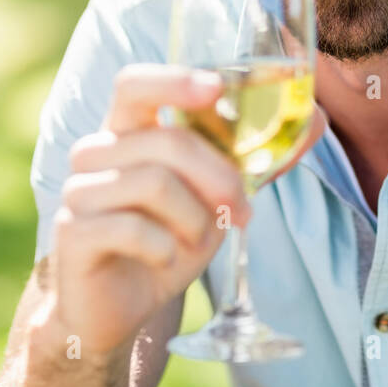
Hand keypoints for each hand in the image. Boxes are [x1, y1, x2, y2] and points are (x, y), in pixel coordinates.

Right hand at [46, 65, 323, 354]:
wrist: (121, 306)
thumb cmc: (169, 237)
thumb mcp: (219, 197)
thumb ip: (257, 157)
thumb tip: (315, 117)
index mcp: (129, 130)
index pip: (135, 83)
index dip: (174, 80)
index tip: (217, 89)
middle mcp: (96, 150)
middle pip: (165, 140)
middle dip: (219, 175)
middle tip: (243, 207)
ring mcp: (78, 190)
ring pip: (153, 183)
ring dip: (196, 218)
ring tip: (200, 238)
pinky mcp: (72, 233)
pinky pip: (132, 228)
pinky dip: (166, 248)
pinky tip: (168, 259)